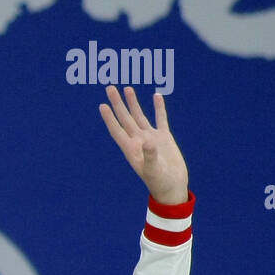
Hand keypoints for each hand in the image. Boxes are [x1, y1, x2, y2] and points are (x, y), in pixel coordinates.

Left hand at [99, 87, 188, 204]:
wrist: (172, 187)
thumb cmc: (159, 182)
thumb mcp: (153, 170)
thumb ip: (150, 156)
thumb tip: (148, 141)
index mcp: (131, 149)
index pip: (117, 130)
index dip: (109, 118)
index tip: (102, 105)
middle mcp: (138, 141)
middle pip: (125, 118)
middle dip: (117, 103)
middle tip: (109, 87)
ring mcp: (150, 138)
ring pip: (139, 116)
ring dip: (133, 103)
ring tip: (127, 88)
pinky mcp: (164, 138)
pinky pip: (160, 119)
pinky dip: (159, 108)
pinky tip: (156, 96)